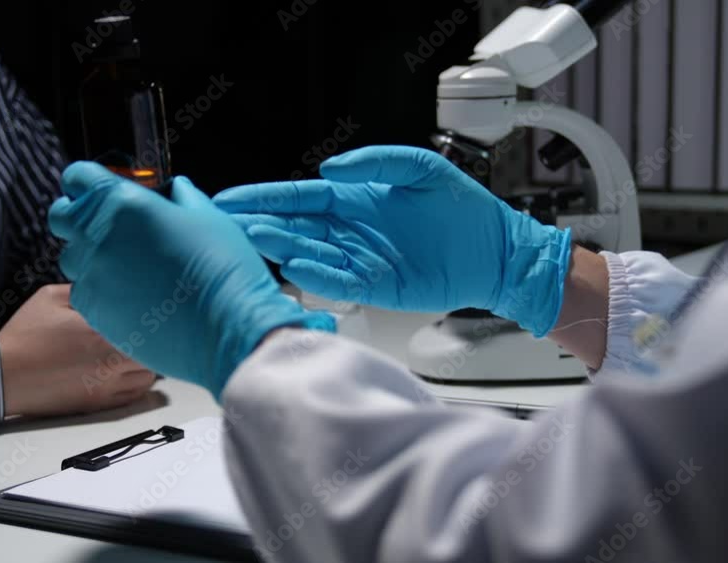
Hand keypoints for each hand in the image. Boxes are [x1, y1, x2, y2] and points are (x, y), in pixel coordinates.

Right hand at [0, 284, 156, 416]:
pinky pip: (136, 394)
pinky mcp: (100, 403)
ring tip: (132, 350)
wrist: (3, 377)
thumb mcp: (48, 298)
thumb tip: (104, 285)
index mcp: (100, 332)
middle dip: (153, 340)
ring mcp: (106, 386)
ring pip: (149, 375)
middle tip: (143, 329)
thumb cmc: (24, 336)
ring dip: (147, 361)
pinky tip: (125, 370)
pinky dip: (137, 381)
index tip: (150, 308)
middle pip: (154, 352)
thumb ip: (82, 289)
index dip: (151, 317)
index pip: (145, 325)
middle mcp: (109, 361)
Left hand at [48, 163, 333, 398]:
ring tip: (128, 265)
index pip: (78, 177)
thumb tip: (172, 191)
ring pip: (72, 256)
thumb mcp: (207, 215)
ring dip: (91, 254)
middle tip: (109, 225)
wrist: (226, 329)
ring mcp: (92, 275)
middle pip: (62, 216)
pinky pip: (83, 290)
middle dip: (79, 214)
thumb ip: (180, 196)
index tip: (102, 188)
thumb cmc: (224, 268)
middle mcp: (97, 236)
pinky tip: (133, 293)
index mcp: (122, 202)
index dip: (88, 180)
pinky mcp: (93, 310)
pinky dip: (101, 288)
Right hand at [213, 146, 571, 336]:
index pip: (302, 197)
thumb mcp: (422, 168)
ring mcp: (360, 260)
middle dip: (262, 224)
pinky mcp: (376, 287)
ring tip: (255, 241)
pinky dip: (317, 277)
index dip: (266, 197)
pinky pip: (339, 282)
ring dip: (282, 248)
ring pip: (311, 253)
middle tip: (229, 225)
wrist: (498, 251)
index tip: (233, 199)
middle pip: (297, 226)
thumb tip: (331, 167)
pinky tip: (295, 268)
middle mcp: (351, 231)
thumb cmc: (464, 209)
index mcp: (356, 199)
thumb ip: (377, 161)